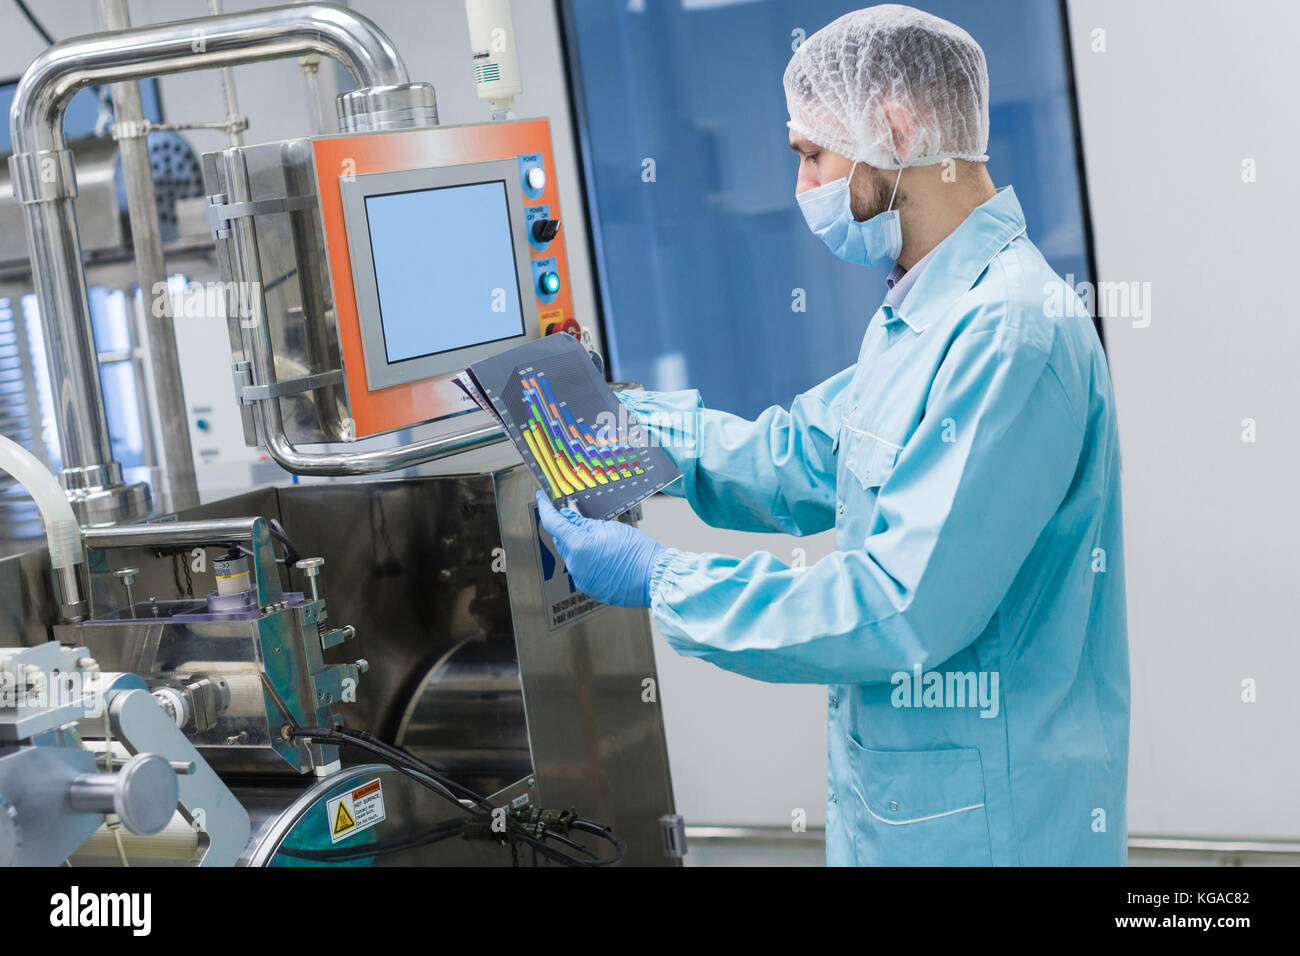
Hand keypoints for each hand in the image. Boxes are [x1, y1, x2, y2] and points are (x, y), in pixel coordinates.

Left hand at [535, 490, 664, 606]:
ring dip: (579, 545)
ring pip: (572, 555)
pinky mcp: (589, 587)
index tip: (542, 499)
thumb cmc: (637, 552)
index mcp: (578, 546)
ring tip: (602, 541)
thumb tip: (568, 516)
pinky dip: (587, 560)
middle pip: (562, 540)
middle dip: (568, 529)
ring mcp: (581, 578)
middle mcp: (575, 565)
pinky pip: (581, 568)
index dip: (545, 508)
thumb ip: (583, 523)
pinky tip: (604, 556)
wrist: (653, 577)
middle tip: (580, 519)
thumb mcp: (609, 527)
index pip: (553, 523)